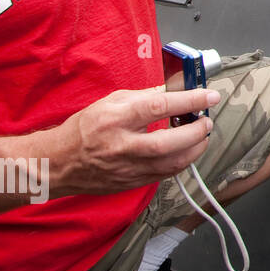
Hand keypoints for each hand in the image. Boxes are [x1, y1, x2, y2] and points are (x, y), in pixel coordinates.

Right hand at [47, 87, 221, 196]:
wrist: (59, 162)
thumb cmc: (86, 128)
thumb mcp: (112, 101)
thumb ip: (146, 96)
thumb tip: (178, 87)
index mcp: (115, 118)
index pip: (159, 106)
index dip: (189, 100)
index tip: (209, 95)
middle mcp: (121, 145)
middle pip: (168, 142)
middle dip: (196, 131)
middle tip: (206, 121)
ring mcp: (127, 168)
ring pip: (171, 163)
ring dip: (195, 148)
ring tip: (201, 135)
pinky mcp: (132, 183)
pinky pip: (166, 174)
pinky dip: (182, 161)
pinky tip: (188, 149)